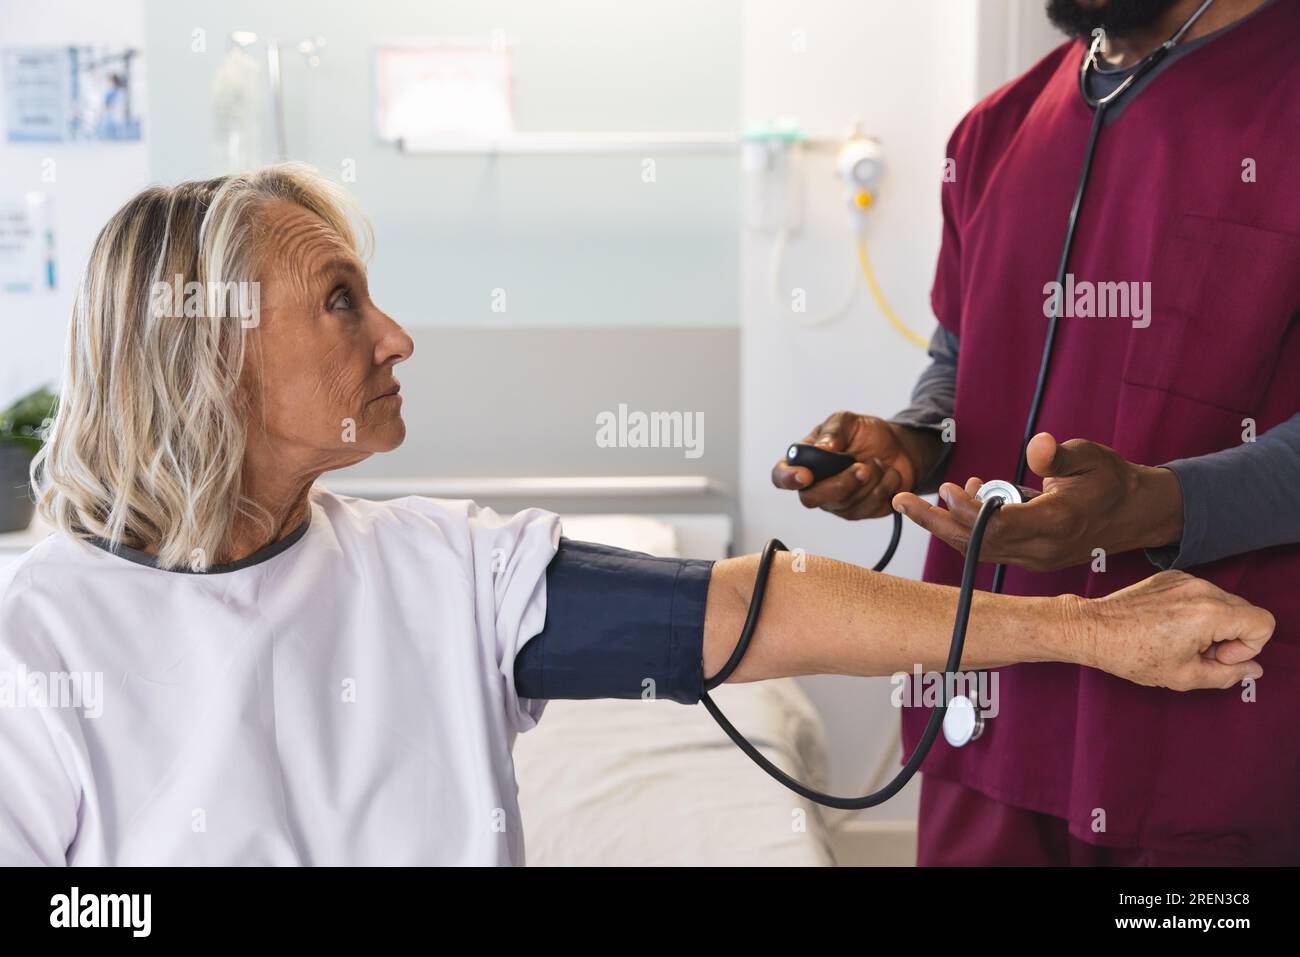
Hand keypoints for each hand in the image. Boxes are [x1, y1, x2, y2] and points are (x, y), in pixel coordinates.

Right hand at [771, 411, 941, 519]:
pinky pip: (867, 509)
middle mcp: (816, 485)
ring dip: (869, 481)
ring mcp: (836, 502)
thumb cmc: (866, 434)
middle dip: (840, 483)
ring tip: (879, 462)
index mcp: (805, 460)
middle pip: (811, 498)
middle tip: (862, 466)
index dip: (787, 478)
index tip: (805, 475)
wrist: (898, 447)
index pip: (781, 476)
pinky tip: (888, 475)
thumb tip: (824, 447)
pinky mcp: (859, 511)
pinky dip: (884, 488)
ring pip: (844, 504)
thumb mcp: (849, 421)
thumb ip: (834, 430)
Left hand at [891, 432, 1183, 571]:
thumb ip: (1060, 456)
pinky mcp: (1030, 557)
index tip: (947, 488)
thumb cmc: (1110, 479)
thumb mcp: (1091, 456)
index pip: (998, 526)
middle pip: (977, 544)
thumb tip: (1038, 445)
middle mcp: (1043, 548)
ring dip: (947, 525)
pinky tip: (968, 494)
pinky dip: (969, 525)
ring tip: (932, 495)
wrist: (1135, 513)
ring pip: (979, 549)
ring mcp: (1036, 558)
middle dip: (936, 523)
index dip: (967, 512)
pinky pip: (990, 546)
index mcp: (1058, 523)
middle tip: (901, 500)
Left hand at [1062, 570, 1272, 690]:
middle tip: (1200, 653)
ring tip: (1181, 641)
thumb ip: (1227, 675)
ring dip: (1214, 625)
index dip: (1248, 647)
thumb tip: (1252, 669)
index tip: (1217, 657)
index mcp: (1210, 613)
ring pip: (1224, 603)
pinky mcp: (1170, 576)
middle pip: (1246, 612)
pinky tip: (1169, 627)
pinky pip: (1200, 594)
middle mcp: (1202, 589)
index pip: (1263, 623)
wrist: (1093, 629)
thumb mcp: (1185, 676)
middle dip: (1232, 638)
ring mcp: (1185, 579)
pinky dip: (1195, 611)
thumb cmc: (1132, 654)